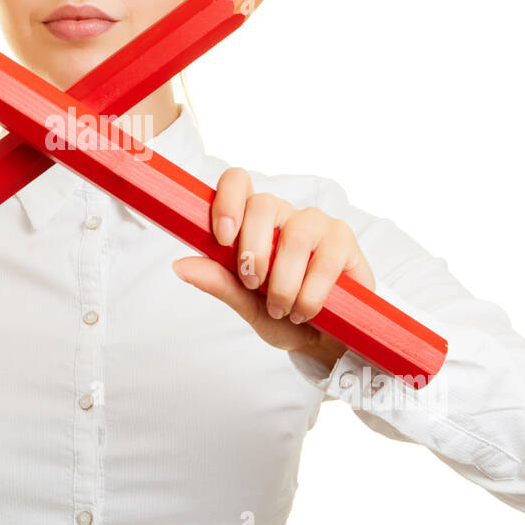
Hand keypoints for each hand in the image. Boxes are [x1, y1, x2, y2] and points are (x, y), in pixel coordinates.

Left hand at [172, 167, 374, 364]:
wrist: (325, 342)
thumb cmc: (284, 316)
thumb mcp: (246, 305)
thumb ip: (218, 282)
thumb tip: (179, 265)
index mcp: (253, 221)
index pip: (237, 182)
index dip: (227, 200)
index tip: (222, 238)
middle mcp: (284, 214)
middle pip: (262, 205)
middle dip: (253, 251)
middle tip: (254, 286)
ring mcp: (317, 223)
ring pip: (295, 236)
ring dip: (284, 282)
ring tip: (283, 308)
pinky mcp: (345, 240)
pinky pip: (326, 260)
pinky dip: (310, 293)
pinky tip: (306, 310)